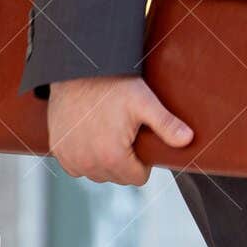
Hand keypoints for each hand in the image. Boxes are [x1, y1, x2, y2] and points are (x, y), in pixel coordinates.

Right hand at [47, 75, 192, 185]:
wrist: (77, 68)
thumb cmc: (112, 83)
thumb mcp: (144, 102)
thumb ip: (166, 124)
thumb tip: (188, 140)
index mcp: (112, 157)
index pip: (137, 178)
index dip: (142, 161)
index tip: (138, 140)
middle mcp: (88, 163)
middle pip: (117, 177)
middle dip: (124, 161)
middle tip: (123, 133)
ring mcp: (71, 158)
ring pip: (97, 173)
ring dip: (104, 160)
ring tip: (106, 132)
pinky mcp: (58, 150)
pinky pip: (77, 167)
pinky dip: (84, 156)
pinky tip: (90, 136)